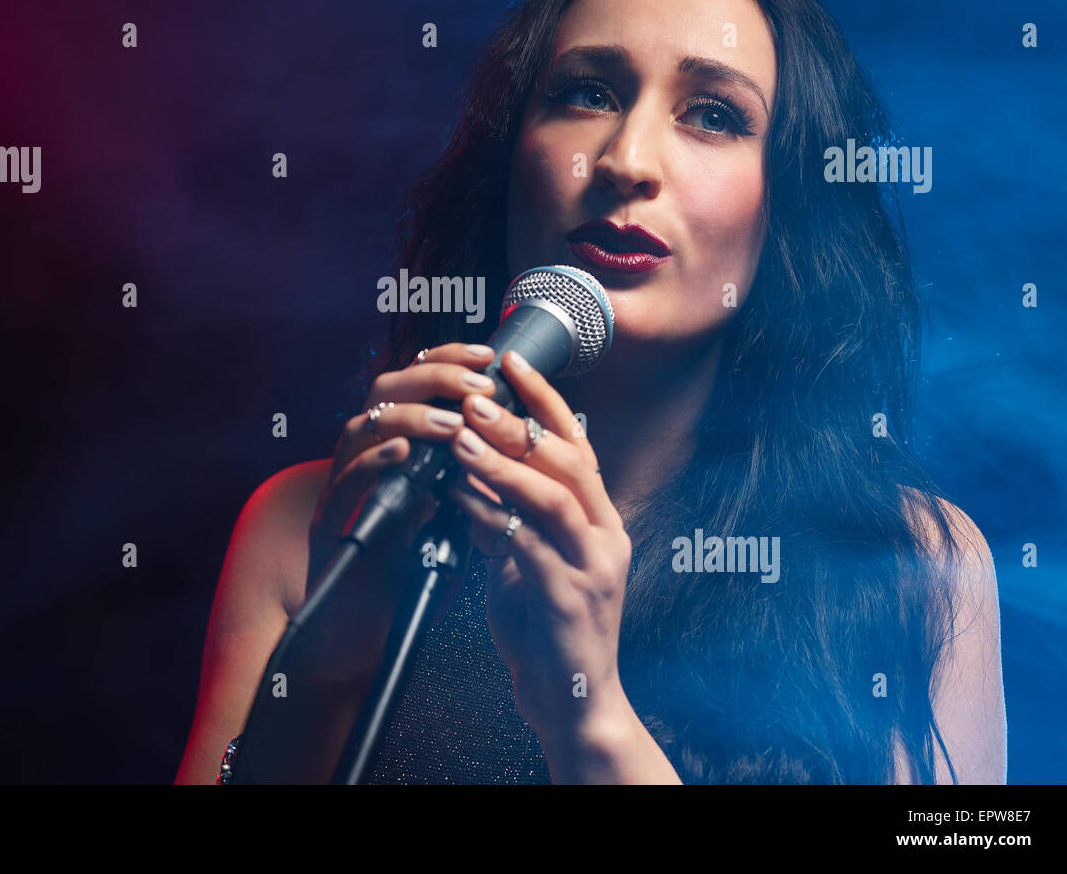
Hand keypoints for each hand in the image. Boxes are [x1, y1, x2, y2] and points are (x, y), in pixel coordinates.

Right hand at [292, 342, 497, 688]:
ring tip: (452, 422)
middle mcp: (360, 456)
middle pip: (384, 389)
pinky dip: (375, 462)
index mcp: (390, 446)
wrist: (358, 626)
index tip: (488, 356)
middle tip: (477, 385)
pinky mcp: (327, 523)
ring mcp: (340, 487)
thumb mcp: (440, 508)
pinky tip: (405, 456)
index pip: (414, 381)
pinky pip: (345, 481)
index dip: (448, 360)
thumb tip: (508, 439)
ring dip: (410, 419)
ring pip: (361, 427)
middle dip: (433, 377)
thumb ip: (460, 474)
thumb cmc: (402, 566)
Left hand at [445, 349, 633, 742]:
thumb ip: (508, 522)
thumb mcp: (525, 564)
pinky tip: (460, 501)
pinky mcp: (571, 599)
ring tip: (462, 440)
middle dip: (520, 425)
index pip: (577, 445)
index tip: (513, 363)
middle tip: (475, 399)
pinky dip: (491, 518)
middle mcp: (605, 536)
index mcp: (599, 522)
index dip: (546, 400)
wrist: (572, 704)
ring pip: (553, 498)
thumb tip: (471, 476)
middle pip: (569, 461)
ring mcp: (593, 568)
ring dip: (504, 465)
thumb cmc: (547, 631)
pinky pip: (528, 546)